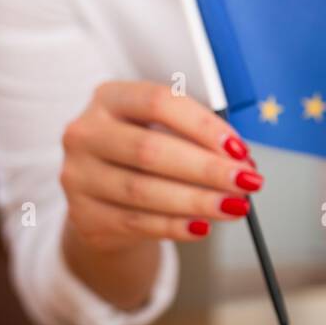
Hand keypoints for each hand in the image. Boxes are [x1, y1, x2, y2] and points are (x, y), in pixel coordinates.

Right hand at [60, 80, 260, 252]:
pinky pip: (136, 223)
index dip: (203, 125)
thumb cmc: (143, 158)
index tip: (239, 148)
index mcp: (110, 98)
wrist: (103, 200)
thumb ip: (193, 136)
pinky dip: (175, 226)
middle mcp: (86, 133)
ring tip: (234, 206)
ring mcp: (79, 176)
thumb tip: (239, 159)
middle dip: (207, 168)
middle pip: (151, 150)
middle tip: (246, 181)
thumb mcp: (160, 131)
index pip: (158, 103)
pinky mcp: (83, 216)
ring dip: (197, 200)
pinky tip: (202, 225)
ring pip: (144, 191)